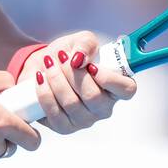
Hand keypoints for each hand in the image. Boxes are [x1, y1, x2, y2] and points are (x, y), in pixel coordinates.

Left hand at [18, 31, 137, 133]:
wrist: (46, 65)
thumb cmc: (70, 55)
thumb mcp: (82, 41)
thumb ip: (85, 45)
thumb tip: (79, 59)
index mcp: (116, 86)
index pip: (126, 90)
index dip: (110, 79)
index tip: (92, 66)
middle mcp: (103, 107)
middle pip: (94, 97)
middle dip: (73, 74)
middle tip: (62, 58)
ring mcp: (85, 119)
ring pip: (72, 104)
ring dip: (56, 80)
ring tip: (49, 64)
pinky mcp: (64, 127)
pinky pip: (54, 114)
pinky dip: (45, 93)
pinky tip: (41, 79)